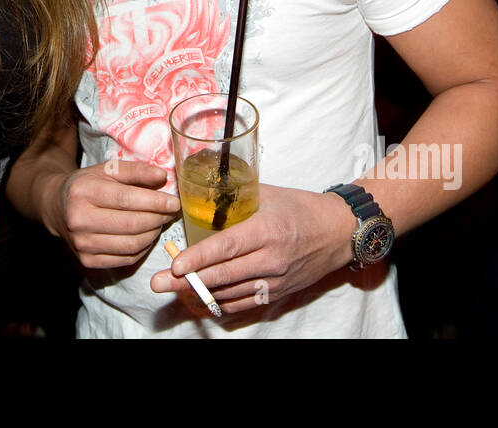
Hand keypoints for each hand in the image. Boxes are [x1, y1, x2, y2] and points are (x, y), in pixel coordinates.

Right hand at [43, 158, 180, 269]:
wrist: (57, 207)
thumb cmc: (87, 185)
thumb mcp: (107, 169)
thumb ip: (135, 171)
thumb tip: (162, 176)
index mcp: (84, 191)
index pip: (127, 199)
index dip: (155, 202)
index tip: (174, 202)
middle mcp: (79, 220)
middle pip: (132, 224)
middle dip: (158, 218)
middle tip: (171, 211)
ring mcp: (82, 244)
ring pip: (132, 244)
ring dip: (153, 234)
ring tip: (159, 222)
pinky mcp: (87, 261)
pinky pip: (126, 259)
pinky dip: (143, 248)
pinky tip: (145, 235)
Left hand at [149, 184, 354, 313]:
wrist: (339, 232)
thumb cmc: (302, 208)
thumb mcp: (268, 195)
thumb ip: (236, 198)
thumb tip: (201, 194)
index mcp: (266, 230)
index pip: (226, 247)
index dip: (198, 258)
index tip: (175, 265)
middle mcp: (271, 259)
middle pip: (222, 275)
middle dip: (187, 282)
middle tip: (158, 283)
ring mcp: (275, 280)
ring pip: (230, 293)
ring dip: (200, 293)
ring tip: (174, 291)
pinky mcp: (279, 293)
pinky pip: (245, 303)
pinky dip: (222, 303)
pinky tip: (203, 300)